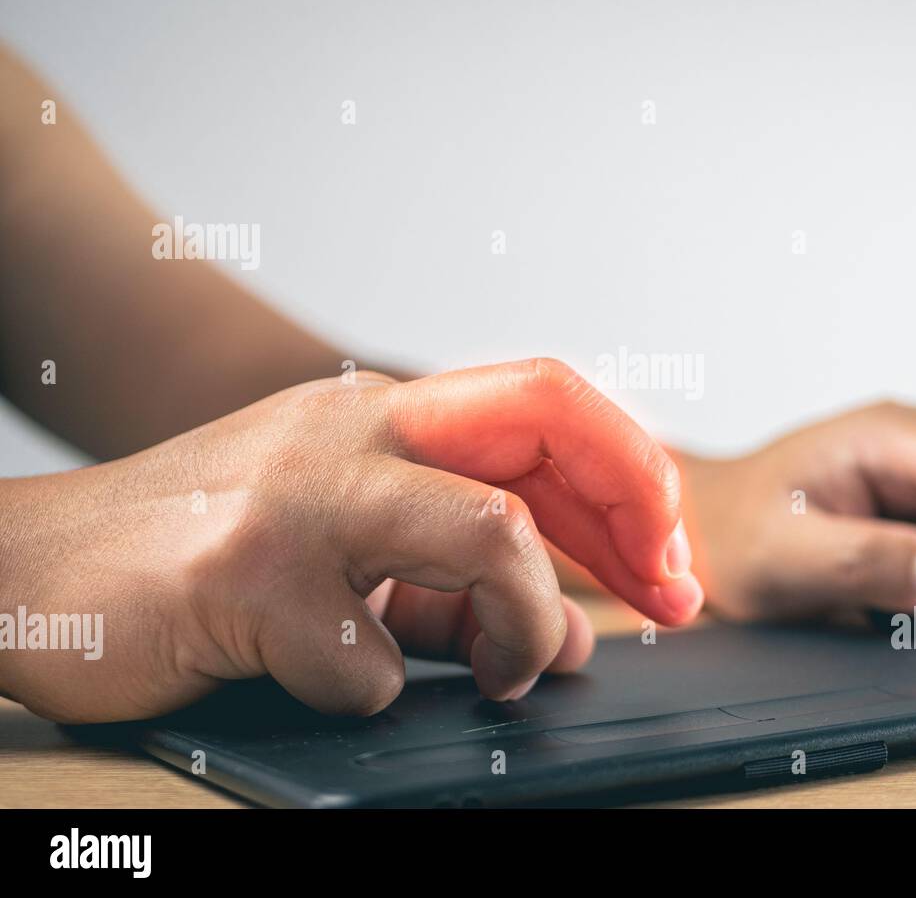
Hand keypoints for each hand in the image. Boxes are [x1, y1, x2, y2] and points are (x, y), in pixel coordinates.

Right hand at [0, 359, 700, 722]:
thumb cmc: (202, 553)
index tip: (672, 568)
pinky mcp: (243, 573)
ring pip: (490, 531)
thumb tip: (565, 640)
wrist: (32, 566)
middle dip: (635, 513)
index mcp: (384, 416)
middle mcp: (351, 429)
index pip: (553, 406)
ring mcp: (299, 494)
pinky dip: (378, 688)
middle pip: (546, 423)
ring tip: (508, 674)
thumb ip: (456, 586)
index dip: (636, 481)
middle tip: (666, 596)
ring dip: (527, 620)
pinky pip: (368, 653)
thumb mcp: (347, 549)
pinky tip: (337, 680)